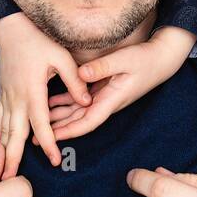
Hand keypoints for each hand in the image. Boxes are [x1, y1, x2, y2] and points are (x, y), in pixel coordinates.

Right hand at [0, 12, 91, 176]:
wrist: (11, 29)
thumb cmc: (38, 41)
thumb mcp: (62, 57)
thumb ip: (74, 81)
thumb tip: (87, 101)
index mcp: (33, 92)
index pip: (41, 124)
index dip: (48, 143)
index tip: (53, 160)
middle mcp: (16, 99)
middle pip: (15, 134)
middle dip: (13, 158)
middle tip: (10, 180)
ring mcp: (6, 98)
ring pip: (2, 130)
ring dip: (1, 152)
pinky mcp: (2, 94)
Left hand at [33, 26, 195, 147]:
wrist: (161, 58)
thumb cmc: (145, 59)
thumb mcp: (125, 60)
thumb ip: (103, 67)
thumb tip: (81, 73)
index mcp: (112, 100)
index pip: (88, 121)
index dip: (70, 130)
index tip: (52, 136)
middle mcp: (107, 102)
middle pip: (79, 121)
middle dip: (58, 129)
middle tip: (35, 138)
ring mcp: (105, 97)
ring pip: (78, 112)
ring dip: (59, 117)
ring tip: (37, 122)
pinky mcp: (103, 89)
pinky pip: (81, 100)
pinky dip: (65, 102)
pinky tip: (50, 103)